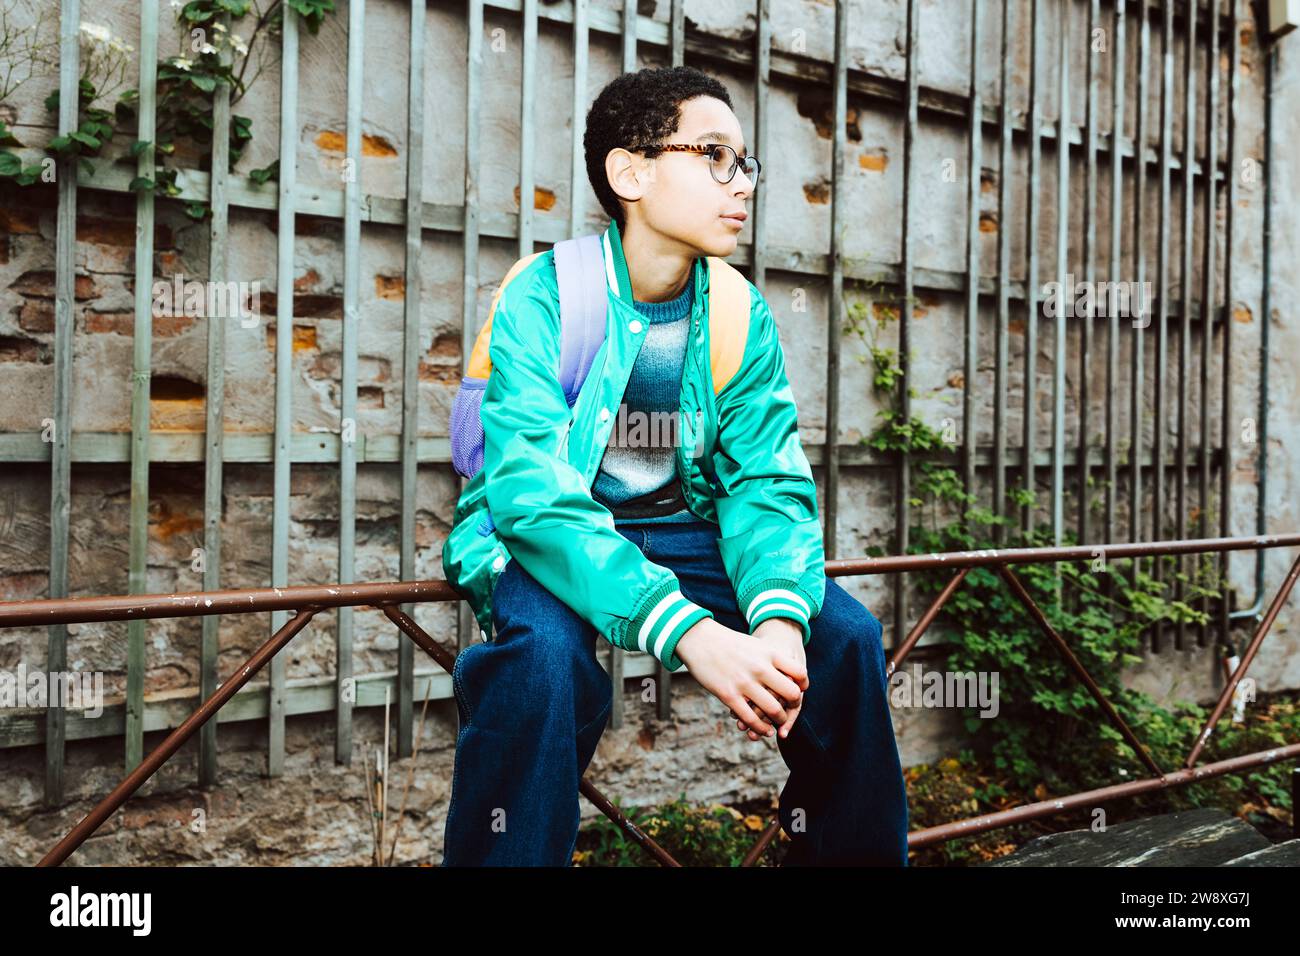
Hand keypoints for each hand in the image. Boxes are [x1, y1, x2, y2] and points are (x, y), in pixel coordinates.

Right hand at [674, 618, 807, 738]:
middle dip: (793, 706)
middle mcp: (760, 668)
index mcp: (769, 653)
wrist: (699, 639)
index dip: (803, 685)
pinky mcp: (729, 695)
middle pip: (791, 694)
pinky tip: (764, 731)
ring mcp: (744, 683)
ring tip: (777, 722)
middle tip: (789, 709)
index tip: (799, 691)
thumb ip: (772, 659)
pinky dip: (761, 729)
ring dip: (779, 720)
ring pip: (773, 710)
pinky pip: (751, 719)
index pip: (799, 673)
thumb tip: (789, 675)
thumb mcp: (756, 645)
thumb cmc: (729, 643)